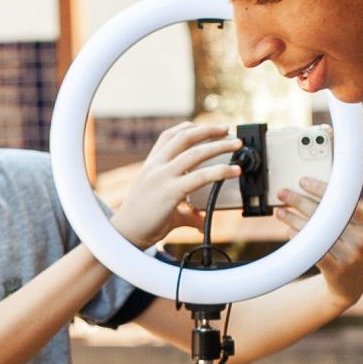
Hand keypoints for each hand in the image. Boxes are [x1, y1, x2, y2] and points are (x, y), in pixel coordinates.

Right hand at [110, 121, 241, 248]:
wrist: (126, 235)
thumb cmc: (143, 221)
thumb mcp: (164, 206)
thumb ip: (185, 211)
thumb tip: (201, 221)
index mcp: (152, 164)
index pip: (170, 136)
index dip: (190, 128)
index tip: (208, 128)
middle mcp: (156, 166)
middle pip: (185, 137)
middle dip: (209, 130)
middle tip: (228, 130)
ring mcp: (162, 177)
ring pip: (196, 153)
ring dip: (219, 146)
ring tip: (236, 145)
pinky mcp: (170, 192)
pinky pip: (200, 177)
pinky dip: (220, 171)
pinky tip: (233, 171)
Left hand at [275, 179, 362, 308]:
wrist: (351, 286)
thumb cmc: (348, 250)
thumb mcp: (354, 231)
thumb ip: (339, 214)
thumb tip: (308, 191)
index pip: (342, 201)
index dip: (321, 189)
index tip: (302, 182)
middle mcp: (362, 240)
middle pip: (326, 215)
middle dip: (301, 201)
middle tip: (283, 193)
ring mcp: (351, 256)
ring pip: (317, 232)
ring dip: (294, 219)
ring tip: (280, 212)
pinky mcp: (337, 271)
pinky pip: (314, 251)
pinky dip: (300, 239)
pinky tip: (288, 231)